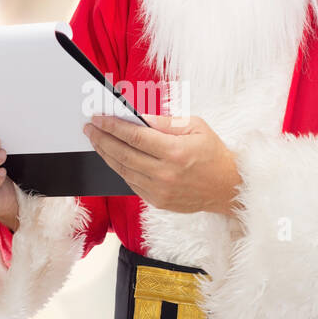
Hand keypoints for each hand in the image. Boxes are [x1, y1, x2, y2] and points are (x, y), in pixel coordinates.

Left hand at [83, 113, 241, 215]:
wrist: (227, 187)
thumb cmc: (213, 154)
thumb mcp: (195, 127)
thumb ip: (165, 122)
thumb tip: (139, 117)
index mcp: (175, 151)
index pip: (134, 136)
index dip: (113, 126)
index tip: (99, 117)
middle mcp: (164, 173)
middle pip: (123, 154)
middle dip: (102, 139)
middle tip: (90, 127)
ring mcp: (159, 190)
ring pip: (123, 170)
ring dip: (106, 154)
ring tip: (97, 140)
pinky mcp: (157, 201)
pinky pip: (131, 183)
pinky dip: (120, 169)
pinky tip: (113, 157)